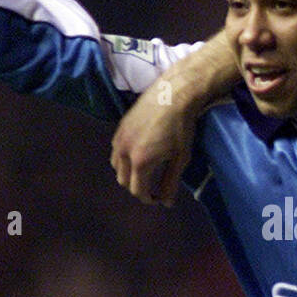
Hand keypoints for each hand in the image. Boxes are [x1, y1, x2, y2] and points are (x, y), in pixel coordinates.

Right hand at [110, 77, 198, 205]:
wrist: (173, 94)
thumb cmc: (181, 127)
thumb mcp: (180, 158)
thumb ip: (170, 182)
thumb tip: (166, 202)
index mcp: (140, 162)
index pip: (137, 190)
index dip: (148, 198)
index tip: (158, 199)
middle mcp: (124, 152)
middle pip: (124, 181)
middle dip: (137, 187)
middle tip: (152, 187)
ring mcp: (119, 138)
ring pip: (116, 166)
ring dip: (128, 174)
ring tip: (143, 172)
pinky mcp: (119, 128)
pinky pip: (115, 151)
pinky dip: (123, 159)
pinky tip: (137, 154)